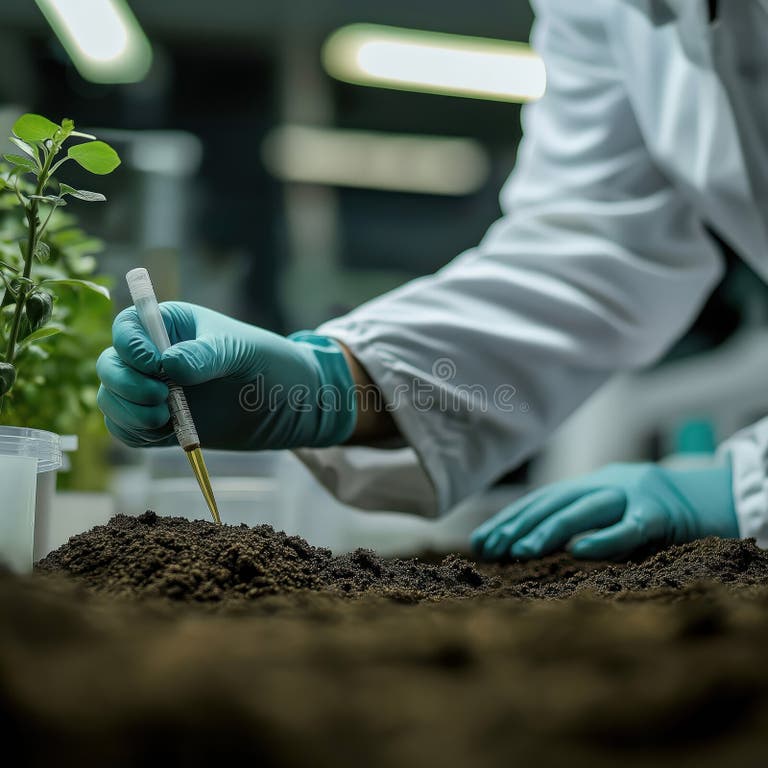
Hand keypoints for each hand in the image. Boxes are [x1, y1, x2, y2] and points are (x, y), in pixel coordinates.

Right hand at [96, 302, 355, 449]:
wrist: (289, 404)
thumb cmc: (268, 363)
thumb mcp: (239, 351)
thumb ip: (203, 356)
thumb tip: (165, 367)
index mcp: (170, 326)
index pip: (128, 327)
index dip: (130, 346)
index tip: (155, 366)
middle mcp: (155, 357)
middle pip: (110, 365)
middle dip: (125, 383)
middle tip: (160, 397)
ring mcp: (155, 392)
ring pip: (112, 399)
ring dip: (126, 411)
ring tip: (164, 418)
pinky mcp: (160, 424)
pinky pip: (127, 429)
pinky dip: (132, 432)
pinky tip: (160, 432)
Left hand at [470, 462, 737, 560]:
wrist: (705, 494)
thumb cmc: (645, 511)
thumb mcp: (606, 511)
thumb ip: (573, 523)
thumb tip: (520, 546)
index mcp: (586, 486)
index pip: (539, 502)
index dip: (508, 521)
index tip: (481, 543)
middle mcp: (602, 485)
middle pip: (554, 503)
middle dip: (518, 526)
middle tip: (491, 549)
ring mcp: (630, 496)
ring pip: (585, 510)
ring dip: (550, 530)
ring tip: (521, 550)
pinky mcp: (661, 514)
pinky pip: (631, 527)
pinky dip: (604, 538)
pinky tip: (578, 551)